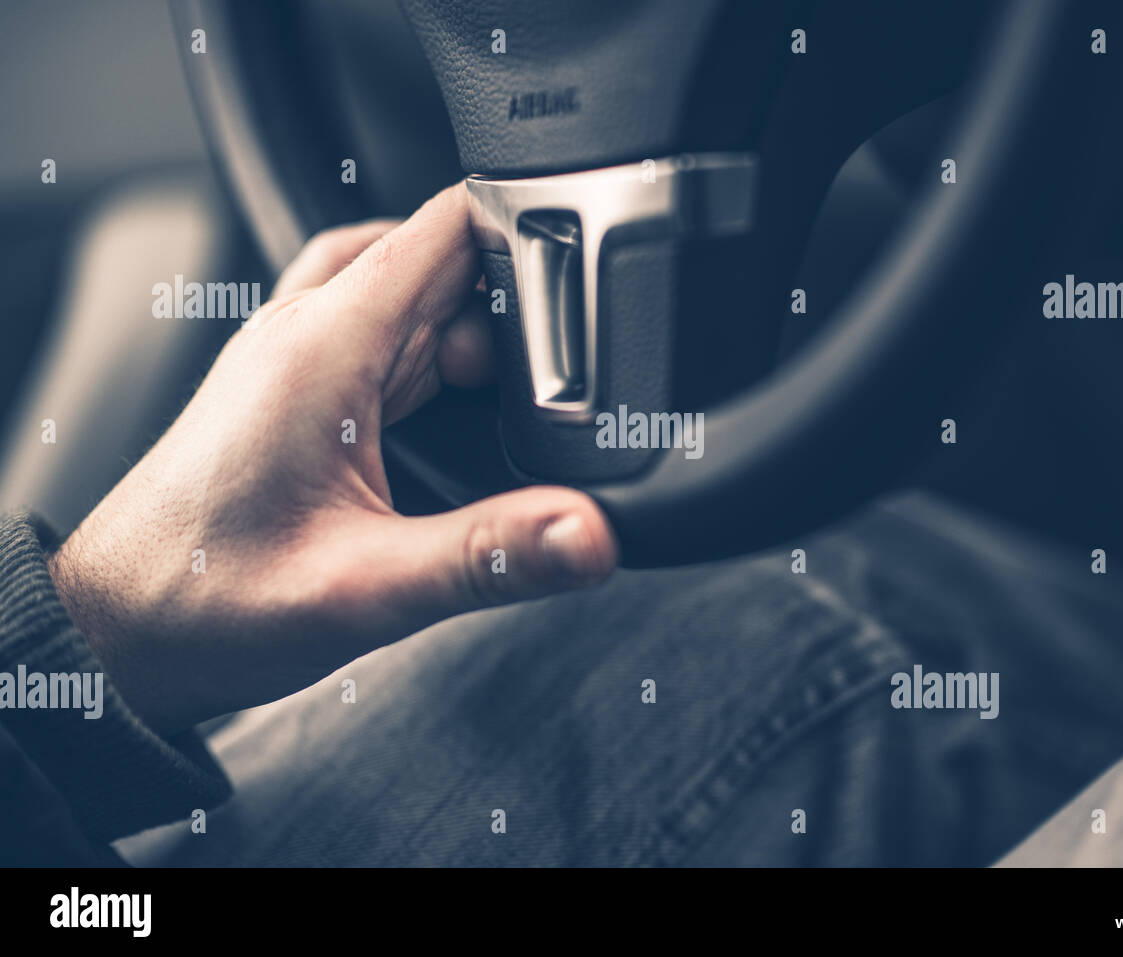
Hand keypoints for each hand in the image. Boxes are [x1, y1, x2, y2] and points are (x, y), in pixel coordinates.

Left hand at [47, 183, 617, 735]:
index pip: (444, 227)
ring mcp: (295, 358)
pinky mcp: (294, 390)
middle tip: (553, 378)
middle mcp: (305, 333)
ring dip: (470, 328)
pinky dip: (432, 356)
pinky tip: (453, 407)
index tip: (586, 276)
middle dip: (510, 298)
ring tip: (507, 399)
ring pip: (409, 293)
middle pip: (437, 256)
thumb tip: (588, 535)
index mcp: (323, 347)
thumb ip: (488, 556)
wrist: (117, 631)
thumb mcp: (366, 588)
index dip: (526, 231)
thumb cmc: (202, 600)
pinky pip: (382, 336)